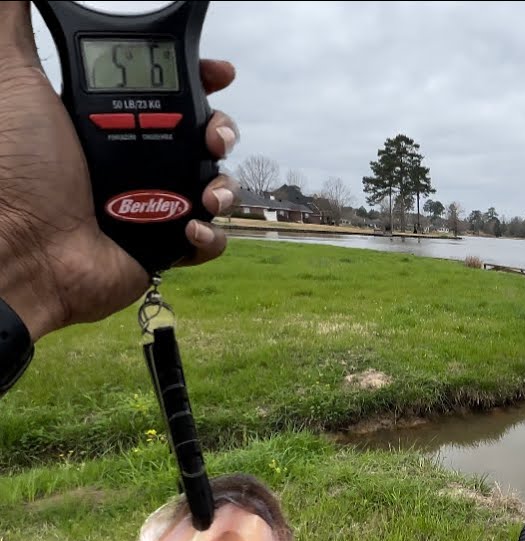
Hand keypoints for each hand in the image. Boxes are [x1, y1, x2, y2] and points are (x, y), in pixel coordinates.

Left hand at [0, 3, 239, 341]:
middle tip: (214, 136)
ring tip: (206, 192)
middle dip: (221, 129)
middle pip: (202, 134)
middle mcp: (132, 160)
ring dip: (223, 183)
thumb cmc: (11, 170)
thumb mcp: (12, 79)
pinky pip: (209, 239)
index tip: (218, 72)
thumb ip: (14, 26)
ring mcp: (150, 204)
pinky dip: (210, 235)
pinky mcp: (163, 247)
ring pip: (214, 183)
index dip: (199, 80)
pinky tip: (189, 227)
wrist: (22, 251)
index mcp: (105, 121)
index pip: (168, 92)